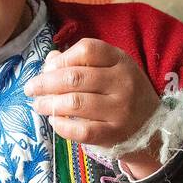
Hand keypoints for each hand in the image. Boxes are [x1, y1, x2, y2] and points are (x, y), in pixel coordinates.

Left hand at [23, 39, 161, 167]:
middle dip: (45, 83)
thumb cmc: (123, 92)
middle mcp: (122, 83)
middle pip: (75, 77)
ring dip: (49, 104)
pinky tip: (54, 121)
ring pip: (74, 103)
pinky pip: (81, 130)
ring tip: (39, 105)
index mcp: (121, 61)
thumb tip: (49, 60)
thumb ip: (82, 63)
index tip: (48, 68)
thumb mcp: (111, 69)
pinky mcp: (113, 133)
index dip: (62, 58)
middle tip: (31, 88)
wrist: (152, 127)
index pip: (87, 50)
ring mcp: (119, 109)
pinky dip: (62, 125)